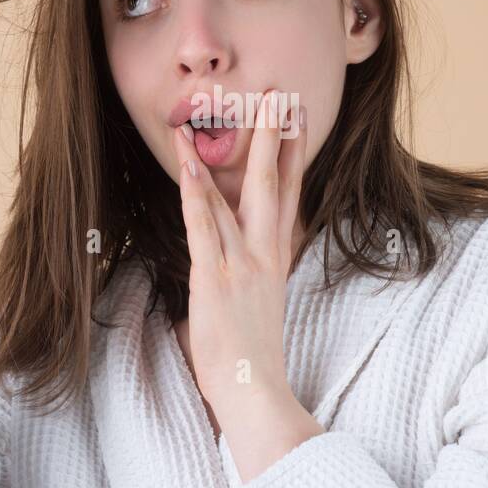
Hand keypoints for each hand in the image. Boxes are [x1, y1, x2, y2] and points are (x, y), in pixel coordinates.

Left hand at [169, 88, 307, 417]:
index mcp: (276, 258)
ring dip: (234, 150)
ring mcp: (242, 263)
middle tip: (278, 94)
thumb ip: (252, 271)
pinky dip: (196, 192)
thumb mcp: (259, 302)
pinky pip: (203, 226)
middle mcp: (265, 253)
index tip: (298, 118)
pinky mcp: (216, 278)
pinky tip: (189, 163)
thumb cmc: (251, 356)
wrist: (255, 392)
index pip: (289, 194)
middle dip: (275, 135)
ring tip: (231, 110)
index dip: (293, 153)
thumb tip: (237, 257)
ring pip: (238, 194)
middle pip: (273, 182)